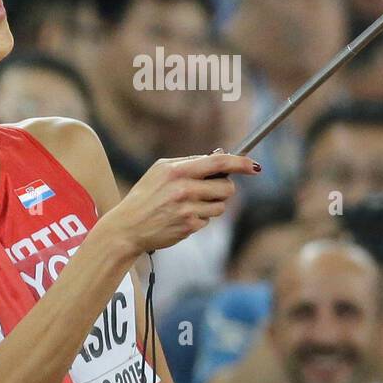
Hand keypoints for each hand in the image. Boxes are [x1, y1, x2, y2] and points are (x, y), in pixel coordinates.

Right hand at [101, 151, 258, 254]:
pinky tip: (182, 217)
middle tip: (210, 190)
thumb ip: (189, 162)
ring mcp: (186, 209)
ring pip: (221, 206)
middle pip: (227, 187)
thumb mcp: (161, 171)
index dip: (240, 163)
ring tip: (190, 205)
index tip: (254, 166)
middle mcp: (183, 189)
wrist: (127, 226)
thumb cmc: (146, 195)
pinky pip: (208, 220)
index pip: (218, 162)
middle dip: (224, 189)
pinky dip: (200, 218)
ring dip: (212, 205)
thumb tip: (221, 156)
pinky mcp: (188, 226)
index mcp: (176, 170)